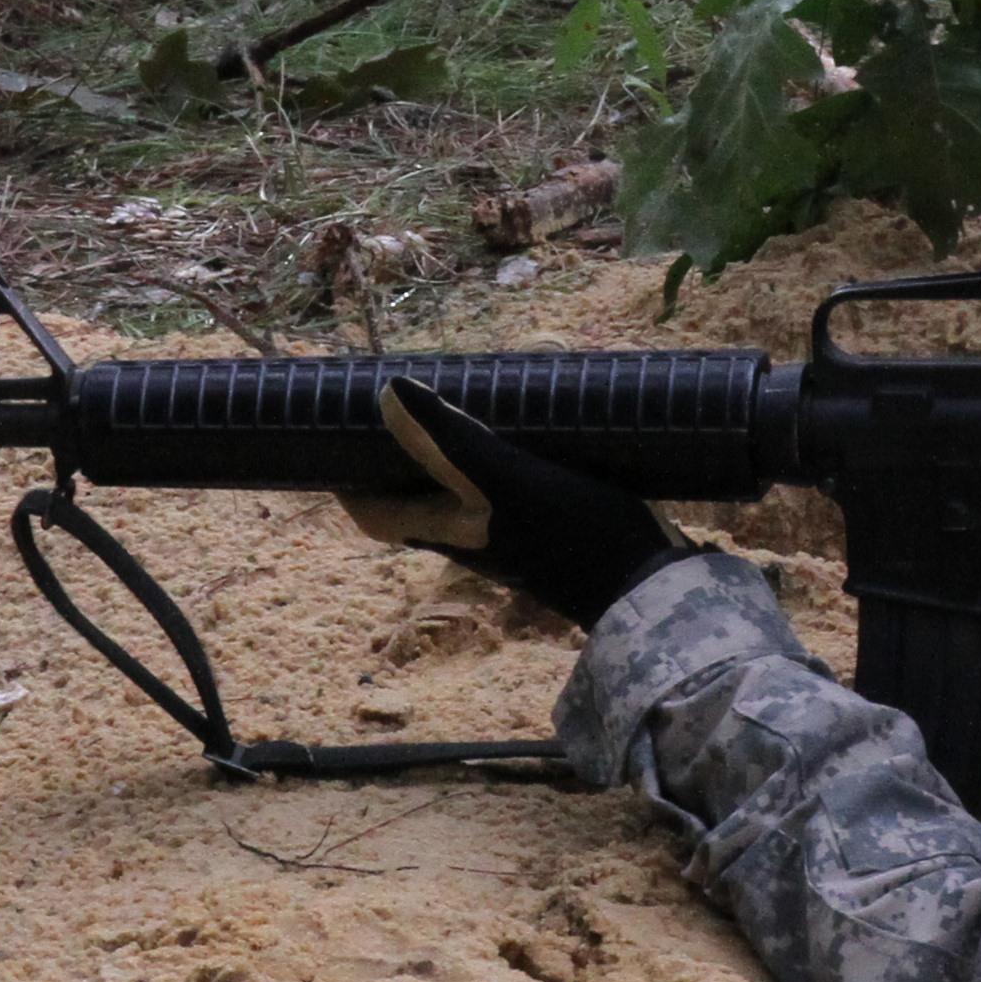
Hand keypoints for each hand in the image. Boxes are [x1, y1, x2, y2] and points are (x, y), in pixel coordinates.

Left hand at [336, 377, 682, 630]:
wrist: (650, 587)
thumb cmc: (569, 534)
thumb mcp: (503, 480)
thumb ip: (446, 441)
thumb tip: (387, 394)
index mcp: (446, 532)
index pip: (375, 515)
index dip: (346, 483)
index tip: (330, 437)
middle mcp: (470, 538)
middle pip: (413, 501)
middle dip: (398, 457)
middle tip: (394, 402)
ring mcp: (510, 535)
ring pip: (458, 492)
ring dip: (446, 453)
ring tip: (452, 400)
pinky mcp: (549, 524)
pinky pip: (503, 488)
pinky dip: (494, 457)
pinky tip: (517, 425)